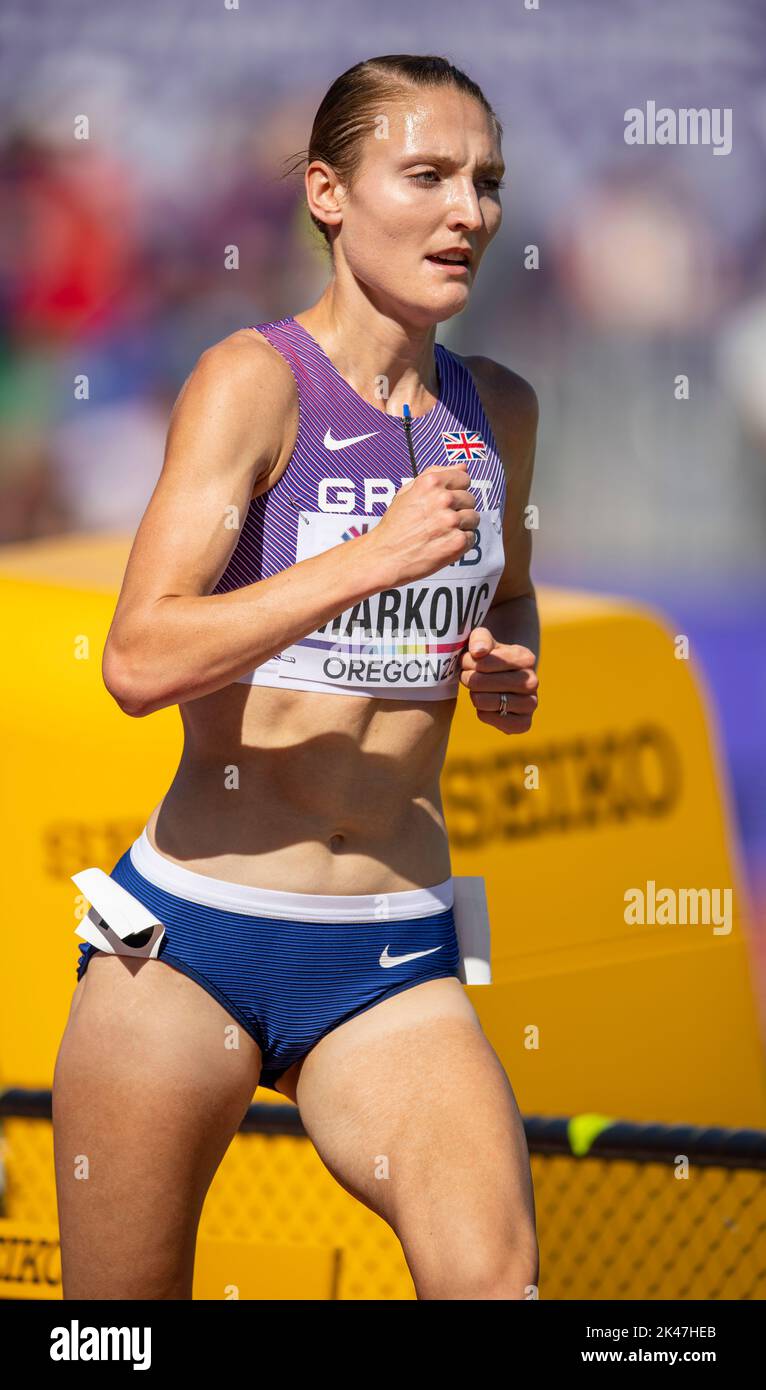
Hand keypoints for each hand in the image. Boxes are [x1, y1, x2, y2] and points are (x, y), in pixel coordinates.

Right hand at [366, 464, 479, 586]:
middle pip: (471, 499)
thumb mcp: (408, 490)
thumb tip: (462, 467)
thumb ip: (436, 474)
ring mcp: (451, 521)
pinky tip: (443, 543)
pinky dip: (460, 543)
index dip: (457, 490)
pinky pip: (471, 538)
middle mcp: (443, 499)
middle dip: (460, 509)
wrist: (385, 556)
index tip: (448, 501)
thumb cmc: (395, 525)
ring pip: (473, 518)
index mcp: (431, 482)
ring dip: (462, 526)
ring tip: (442, 533)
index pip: (464, 478)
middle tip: (441, 521)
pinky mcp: (457, 541)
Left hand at [459, 627, 538, 732]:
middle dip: (470, 680)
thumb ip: (480, 639)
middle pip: (485, 683)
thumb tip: (478, 652)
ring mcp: (531, 703)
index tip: (466, 662)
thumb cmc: (489, 658)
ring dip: (476, 697)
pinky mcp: (525, 723)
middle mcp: (533, 681)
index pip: (486, 662)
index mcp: (525, 658)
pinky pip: (499, 722)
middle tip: (466, 677)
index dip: (468, 662)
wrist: (501, 679)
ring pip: (491, 703)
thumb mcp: (483, 640)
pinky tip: (484, 707)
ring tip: (476, 691)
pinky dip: (486, 715)